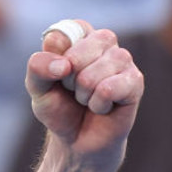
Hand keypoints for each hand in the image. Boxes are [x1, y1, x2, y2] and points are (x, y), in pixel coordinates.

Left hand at [25, 20, 141, 166]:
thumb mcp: (36, 87)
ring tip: (87, 99)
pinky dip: (98, 104)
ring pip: (94, 73)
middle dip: (70, 79)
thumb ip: (38, 67)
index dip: (57, 58)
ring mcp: (123, 60)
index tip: (58, 73)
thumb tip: (64, 65)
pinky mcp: (136, 81)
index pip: (66, 31)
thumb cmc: (58, 107)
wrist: (76, 140)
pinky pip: (109, 89)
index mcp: (80, 34)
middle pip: (81, 51)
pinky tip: (102, 107)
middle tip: (74, 90)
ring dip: (84, 94)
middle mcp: (104, 41)